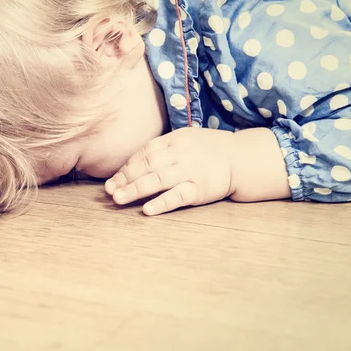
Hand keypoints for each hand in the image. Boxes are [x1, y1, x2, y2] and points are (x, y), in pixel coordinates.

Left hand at [105, 127, 235, 214]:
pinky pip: (178, 196)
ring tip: (118, 199)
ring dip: (135, 189)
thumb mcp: (184, 140)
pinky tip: (147, 210)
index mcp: (173, 140)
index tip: (112, 180)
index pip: (143, 153)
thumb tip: (131, 164)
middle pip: (146, 165)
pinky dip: (161, 202)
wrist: (242, 158)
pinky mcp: (200, 189)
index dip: (126, 167)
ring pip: (157, 180)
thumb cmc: (207, 151)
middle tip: (108, 191)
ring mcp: (190, 171)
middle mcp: (179, 154)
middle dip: (125, 178)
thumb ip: (161, 149)